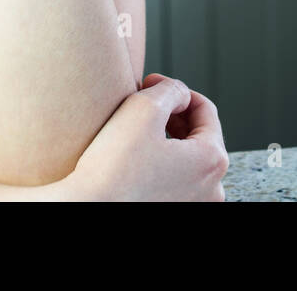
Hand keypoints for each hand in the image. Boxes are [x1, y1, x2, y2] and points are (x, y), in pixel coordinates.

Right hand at [58, 73, 228, 200]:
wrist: (84, 210)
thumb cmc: (113, 166)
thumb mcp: (144, 108)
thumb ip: (171, 89)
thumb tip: (180, 94)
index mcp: (212, 161)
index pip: (205, 110)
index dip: (176, 91)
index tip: (149, 84)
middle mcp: (212, 189)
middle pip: (198, 135)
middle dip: (172, 114)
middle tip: (142, 103)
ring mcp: (194, 205)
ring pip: (186, 158)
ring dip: (166, 138)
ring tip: (137, 130)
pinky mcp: (173, 211)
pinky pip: (175, 180)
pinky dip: (160, 163)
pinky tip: (136, 158)